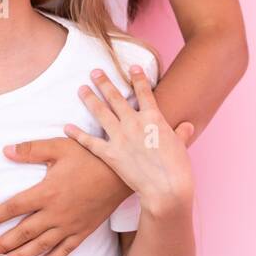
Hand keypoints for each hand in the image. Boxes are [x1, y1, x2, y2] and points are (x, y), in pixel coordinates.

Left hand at [0, 136, 131, 255]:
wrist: (122, 173)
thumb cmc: (90, 157)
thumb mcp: (59, 147)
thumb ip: (31, 150)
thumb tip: (5, 150)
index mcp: (46, 192)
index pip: (14, 207)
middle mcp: (55, 212)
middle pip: (23, 232)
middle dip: (3, 244)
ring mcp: (69, 225)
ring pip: (40, 245)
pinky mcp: (83, 231)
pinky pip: (65, 250)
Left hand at [65, 66, 194, 217]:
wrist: (166, 188)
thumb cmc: (177, 168)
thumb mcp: (181, 146)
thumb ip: (181, 133)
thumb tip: (188, 126)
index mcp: (153, 118)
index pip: (144, 92)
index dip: (138, 78)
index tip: (131, 67)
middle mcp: (134, 123)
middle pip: (116, 97)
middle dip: (104, 82)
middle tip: (95, 72)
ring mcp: (120, 138)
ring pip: (101, 113)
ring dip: (90, 99)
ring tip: (81, 89)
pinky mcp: (110, 154)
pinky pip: (90, 142)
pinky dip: (78, 134)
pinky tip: (67, 127)